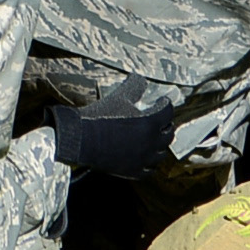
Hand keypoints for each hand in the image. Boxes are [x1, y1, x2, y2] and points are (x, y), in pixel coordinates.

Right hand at [52, 88, 186, 175]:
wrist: (80, 139)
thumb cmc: (99, 116)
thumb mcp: (119, 97)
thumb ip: (134, 86)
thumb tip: (141, 78)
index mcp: (150, 123)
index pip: (167, 111)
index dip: (165, 104)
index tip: (162, 101)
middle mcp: (151, 143)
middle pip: (168, 134)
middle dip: (166, 125)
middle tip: (162, 120)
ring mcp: (142, 159)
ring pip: (161, 154)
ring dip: (160, 145)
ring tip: (156, 139)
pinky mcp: (132, 171)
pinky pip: (149, 170)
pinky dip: (150, 164)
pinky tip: (146, 159)